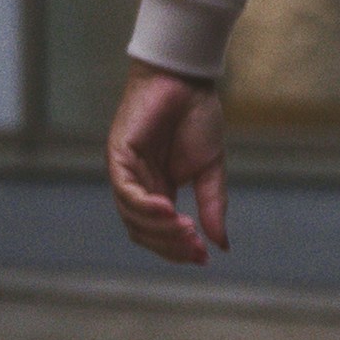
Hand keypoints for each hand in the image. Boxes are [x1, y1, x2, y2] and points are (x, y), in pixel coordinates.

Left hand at [107, 70, 230, 265]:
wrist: (187, 81)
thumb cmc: (197, 118)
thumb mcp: (211, 169)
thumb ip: (212, 205)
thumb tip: (222, 245)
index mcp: (157, 190)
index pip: (158, 232)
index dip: (177, 249)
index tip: (203, 257)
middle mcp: (137, 185)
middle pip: (142, 231)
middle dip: (169, 245)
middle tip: (196, 248)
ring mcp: (124, 172)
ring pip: (132, 216)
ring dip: (160, 229)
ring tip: (188, 230)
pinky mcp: (118, 156)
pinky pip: (126, 192)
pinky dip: (146, 207)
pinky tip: (170, 209)